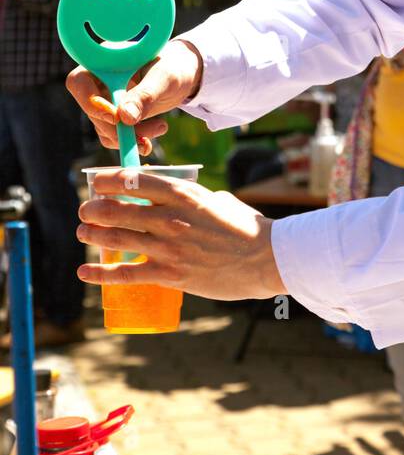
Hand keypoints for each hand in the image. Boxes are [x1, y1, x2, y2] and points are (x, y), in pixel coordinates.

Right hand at [66, 37, 203, 155]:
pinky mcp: (115, 115)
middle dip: (118, 128)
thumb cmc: (175, 67)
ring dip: (127, 137)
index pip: (79, 81)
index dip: (90, 102)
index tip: (115, 117)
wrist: (185, 75)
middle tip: (144, 135)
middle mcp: (99, 80)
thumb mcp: (164, 78)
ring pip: (103, 127)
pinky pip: (113, 135)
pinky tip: (148, 141)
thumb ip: (145, 95)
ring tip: (160, 128)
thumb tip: (124, 118)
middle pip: (92, 111)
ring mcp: (106, 99)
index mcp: (105, 60)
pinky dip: (130, 142)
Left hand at [77, 169, 285, 299]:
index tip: (96, 182)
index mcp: (184, 193)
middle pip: (117, 209)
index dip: (108, 180)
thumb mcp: (218, 199)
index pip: (134, 180)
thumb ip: (194, 198)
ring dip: (93, 235)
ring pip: (116, 238)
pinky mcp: (170, 274)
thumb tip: (179, 199)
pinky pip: (126, 273)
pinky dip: (101, 272)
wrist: (267, 258)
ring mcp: (168, 246)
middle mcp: (171, 217)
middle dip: (93, 209)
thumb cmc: (246, 227)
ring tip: (83, 233)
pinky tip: (85, 271)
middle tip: (86, 211)